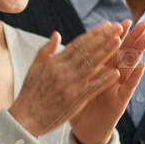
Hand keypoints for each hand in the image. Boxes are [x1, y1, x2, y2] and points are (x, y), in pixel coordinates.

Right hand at [8, 23, 126, 137]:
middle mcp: (62, 71)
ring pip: (91, 65)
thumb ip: (46, 50)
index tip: (106, 25)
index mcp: (53, 63)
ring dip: (106, 53)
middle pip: (86, 51)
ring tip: (119, 41)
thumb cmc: (30, 93)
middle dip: (103, 38)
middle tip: (118, 28)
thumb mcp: (34, 68)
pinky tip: (115, 72)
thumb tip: (57, 34)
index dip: (93, 34)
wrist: (25, 118)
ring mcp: (69, 85)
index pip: (77, 44)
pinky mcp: (74, 99)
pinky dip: (103, 80)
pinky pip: (92, 87)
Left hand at [69, 19, 144, 143]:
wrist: (84, 131)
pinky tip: (142, 65)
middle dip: (133, 38)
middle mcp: (112, 77)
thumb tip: (72, 47)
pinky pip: (128, 87)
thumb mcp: (76, 83)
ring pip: (130, 67)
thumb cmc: (80, 105)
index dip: (114, 36)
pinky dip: (135, 76)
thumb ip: (76, 66)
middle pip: (124, 54)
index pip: (108, 50)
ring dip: (139, 52)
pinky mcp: (120, 101)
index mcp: (100, 71)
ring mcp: (118, 88)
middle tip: (144, 22)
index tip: (119, 20)